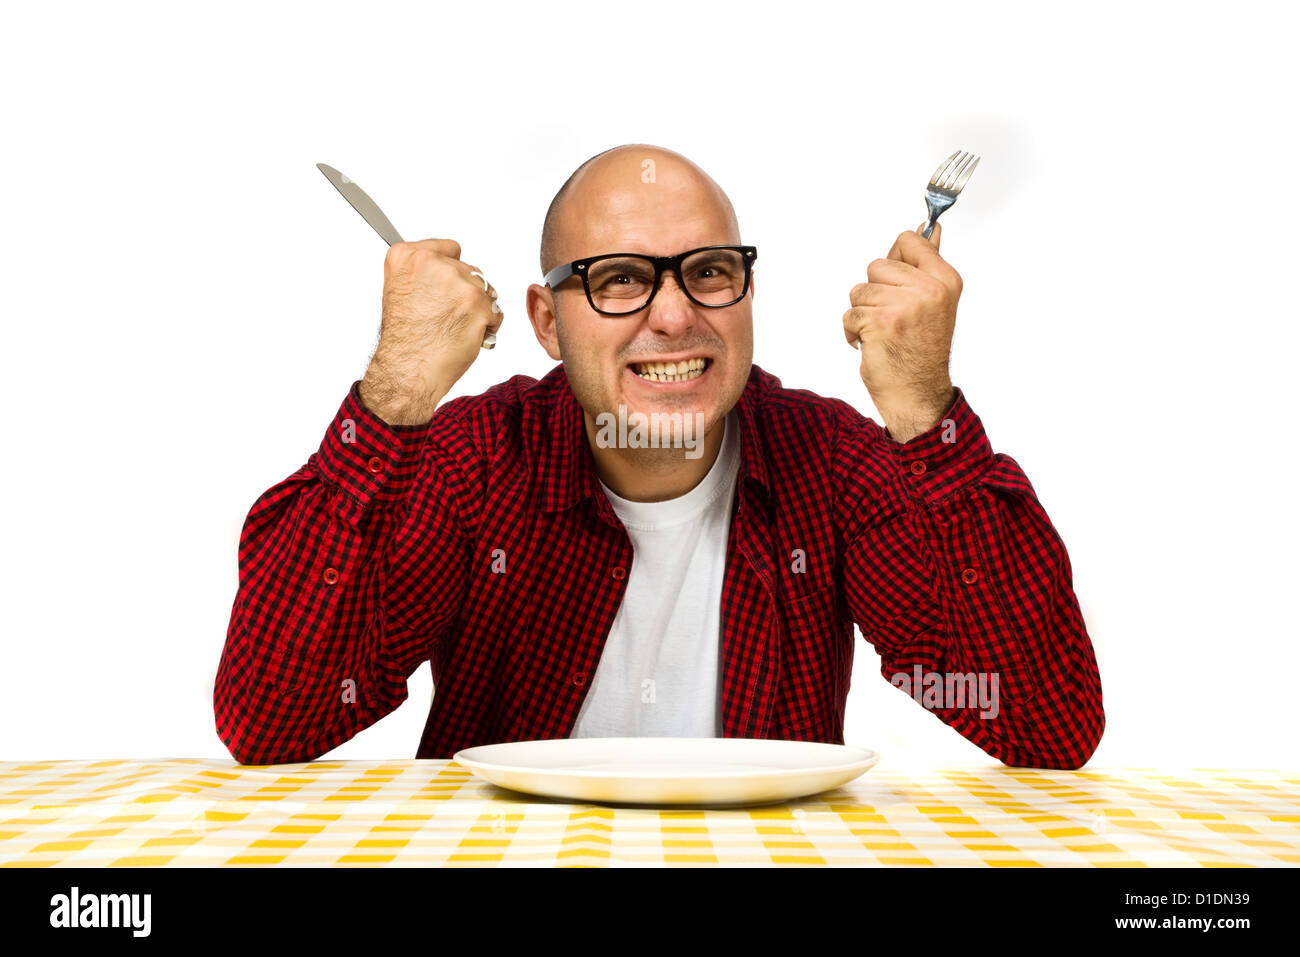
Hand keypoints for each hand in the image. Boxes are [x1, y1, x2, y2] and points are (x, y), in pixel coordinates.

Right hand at [360, 238, 502, 425]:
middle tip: (446, 315)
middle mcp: (433, 264)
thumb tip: (446, 267)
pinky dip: (487, 324)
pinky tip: (467, 335)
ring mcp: (458, 283)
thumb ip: (423, 272)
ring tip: (455, 326)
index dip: (450, 270)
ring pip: (485, 289)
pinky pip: (495, 310)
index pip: (450, 248)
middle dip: (465, 292)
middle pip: (470, 270)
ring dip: (478, 308)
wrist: (409, 369)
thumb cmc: (405, 338)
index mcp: (408, 255)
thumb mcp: (399, 289)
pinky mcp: (478, 305)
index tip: (443, 287)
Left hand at [842, 222, 960, 441]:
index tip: (901, 285)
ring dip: (863, 313)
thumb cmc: (922, 350)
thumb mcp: (934, 301)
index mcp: (945, 279)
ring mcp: (904, 305)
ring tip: (883, 332)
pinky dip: (853, 331)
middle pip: (877, 265)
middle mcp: (929, 290)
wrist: (917, 393)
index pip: (909, 240)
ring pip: (859, 290)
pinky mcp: (880, 322)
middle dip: (876, 292)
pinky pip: (850, 313)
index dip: (896, 262)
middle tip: (895, 319)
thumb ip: (926, 264)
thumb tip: (927, 228)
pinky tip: (873, 344)